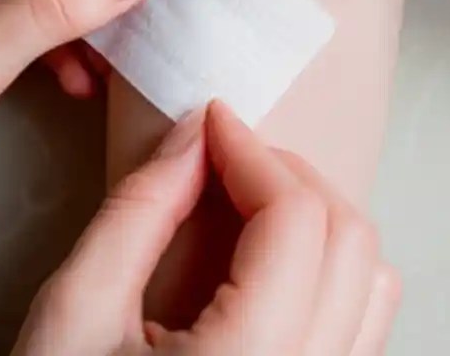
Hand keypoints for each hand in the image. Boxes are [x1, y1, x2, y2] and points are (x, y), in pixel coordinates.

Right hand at [13, 102, 400, 355]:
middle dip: (290, 176)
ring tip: (249, 201)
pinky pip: (361, 327)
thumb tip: (192, 137)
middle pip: (350, 241)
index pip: (294, 220)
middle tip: (227, 155)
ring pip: (373, 283)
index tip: (213, 122)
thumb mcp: (76, 314)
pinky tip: (268, 261)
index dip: (253, 151)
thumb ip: (137, 214)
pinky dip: (330, 273)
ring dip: (320, 222)